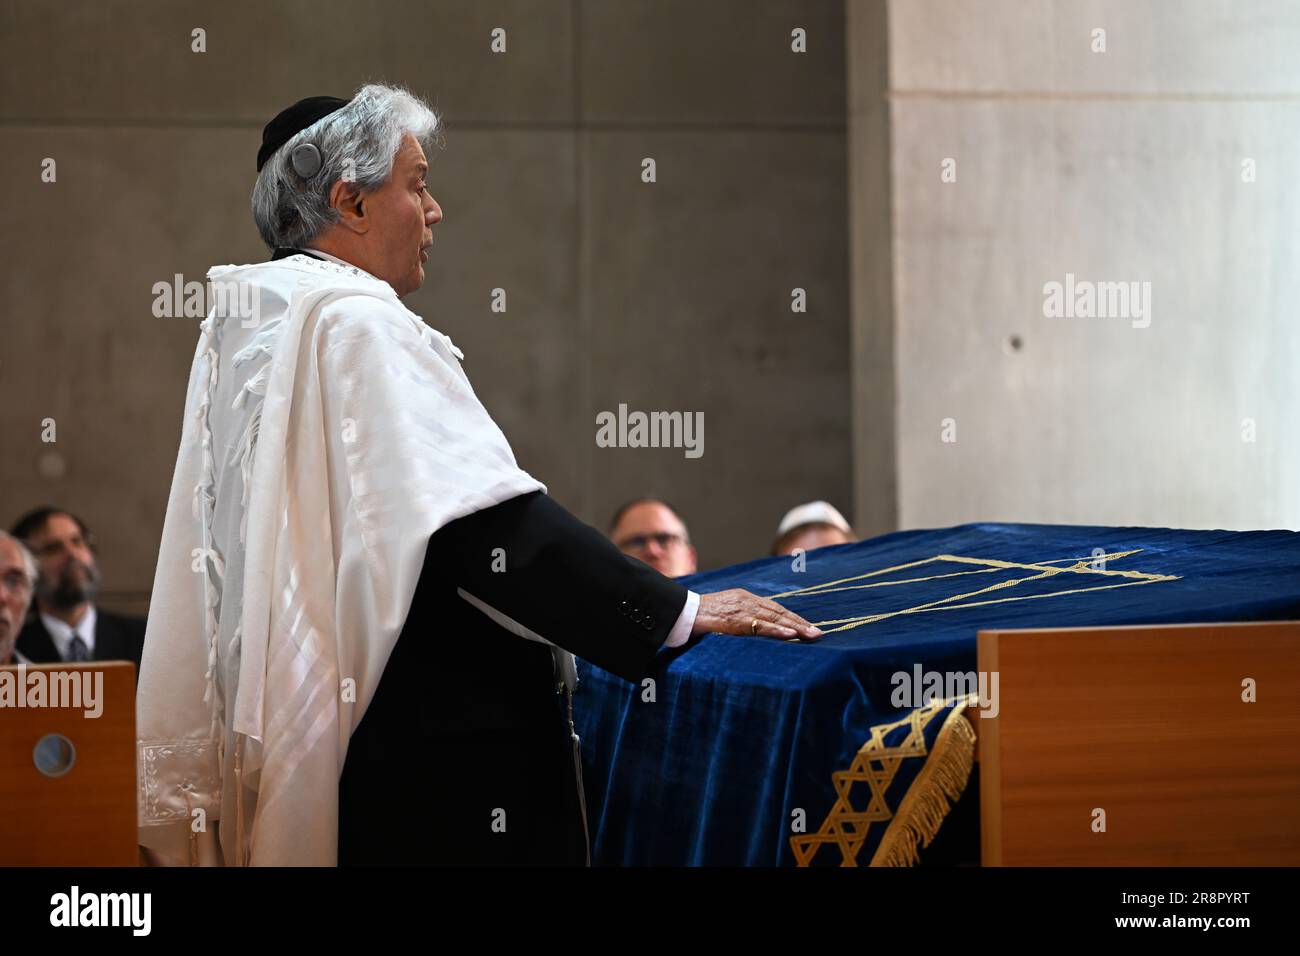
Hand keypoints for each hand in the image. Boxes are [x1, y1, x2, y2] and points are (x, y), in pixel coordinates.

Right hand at [692, 588, 822, 640]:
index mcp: (745, 597)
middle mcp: (746, 600)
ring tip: (812, 635)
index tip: (808, 626)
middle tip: (818, 632)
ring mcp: (741, 609)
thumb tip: (758, 627)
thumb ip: (742, 616)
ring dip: (795, 627)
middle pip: (779, 611)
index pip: (775, 608)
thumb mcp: (725, 611)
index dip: (793, 617)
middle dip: (800, 623)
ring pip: (773, 618)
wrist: (681, 611)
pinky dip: (776, 630)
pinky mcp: (734, 620)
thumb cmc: (702, 615)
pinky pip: (759, 626)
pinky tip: (790, 634)